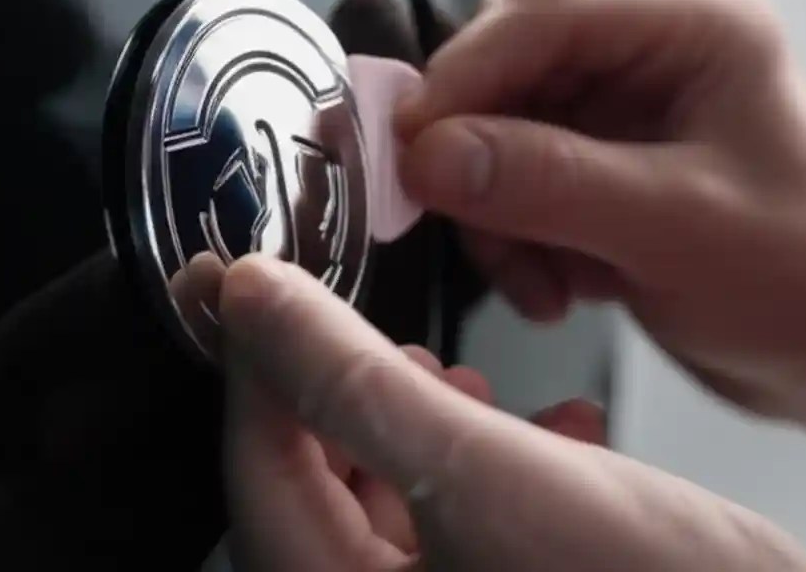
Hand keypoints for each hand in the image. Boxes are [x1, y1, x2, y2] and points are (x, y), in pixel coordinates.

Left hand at [220, 255, 805, 570]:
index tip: (246, 281)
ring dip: (428, 422)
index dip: (251, 359)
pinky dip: (501, 466)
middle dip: (349, 390)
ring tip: (464, 377)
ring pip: (398, 498)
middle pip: (320, 479)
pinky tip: (558, 433)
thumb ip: (352, 382)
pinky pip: (472, 524)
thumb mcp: (481, 475)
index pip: (256, 465)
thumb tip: (254, 300)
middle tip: (370, 325)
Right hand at [396, 0, 805, 431]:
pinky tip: (557, 289)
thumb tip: (427, 158)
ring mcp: (610, 110)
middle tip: (461, 220)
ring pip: (487, 134)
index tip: (408, 142)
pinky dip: (509, 243)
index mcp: (690, 23)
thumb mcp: (676, 227)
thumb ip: (549, 185)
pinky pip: (500, 185)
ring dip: (493, 217)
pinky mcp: (587, 165)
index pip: (543, 11)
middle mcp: (642, 52)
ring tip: (542, 284)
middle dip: (473, 155)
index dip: (464, 72)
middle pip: (502, 69)